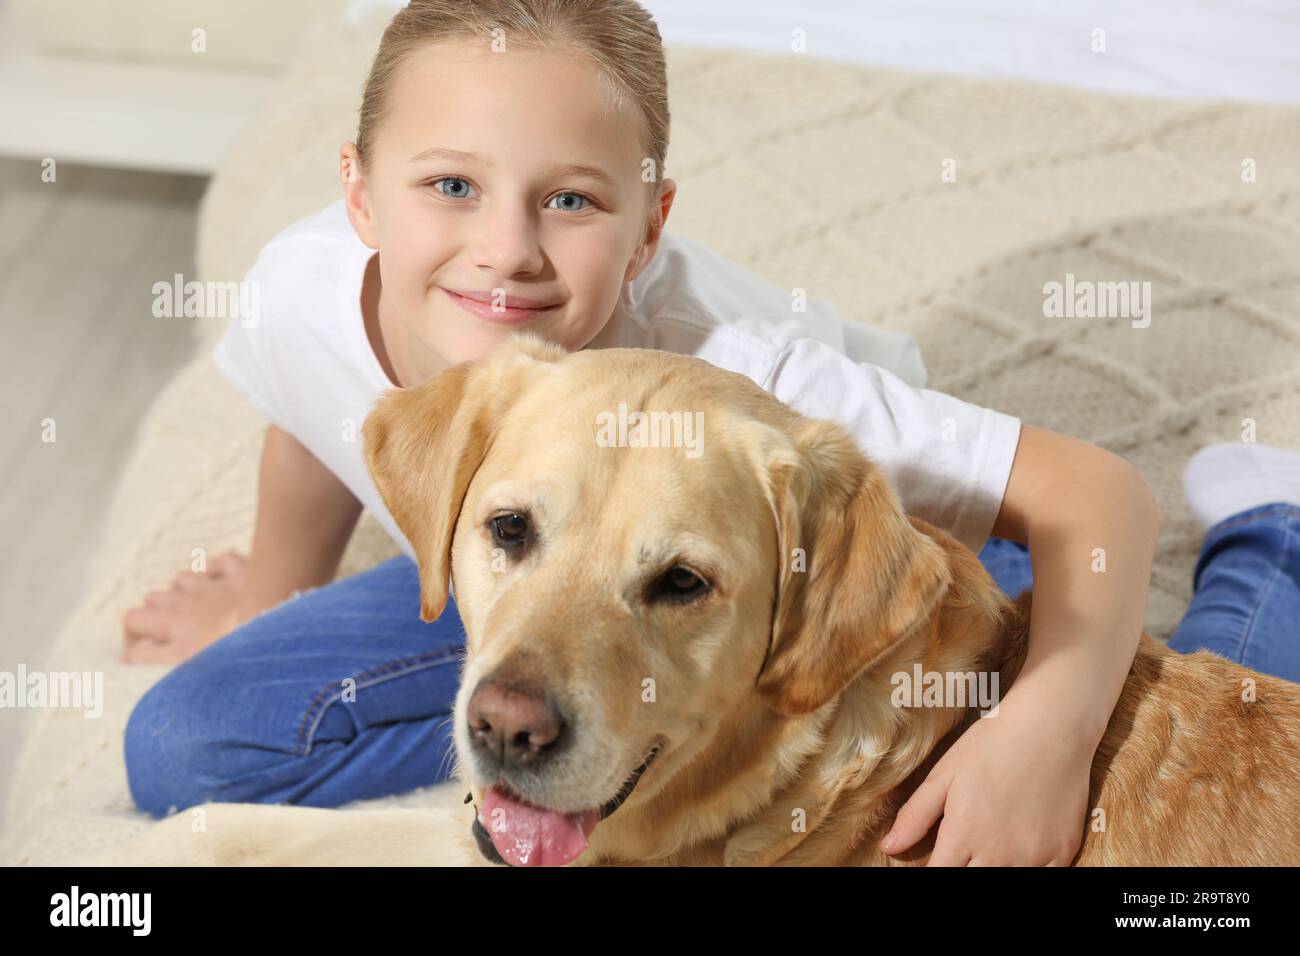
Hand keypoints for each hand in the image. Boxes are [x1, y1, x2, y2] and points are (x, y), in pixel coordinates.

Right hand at [120, 550, 251, 665]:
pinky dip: (219, 568)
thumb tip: (129, 653)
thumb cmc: (227, 655)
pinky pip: (223, 560)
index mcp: (171, 621)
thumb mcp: (182, 664)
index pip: (133, 618)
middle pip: (155, 597)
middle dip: (158, 614)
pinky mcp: (243, 573)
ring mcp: (215, 583)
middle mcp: (187, 597)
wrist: (273, 634)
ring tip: (196, 610)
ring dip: (184, 591)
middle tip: (173, 635)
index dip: (134, 634)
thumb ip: (150, 659)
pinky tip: (222, 580)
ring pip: (183, 577)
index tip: (142, 649)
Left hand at [879, 704, 1093, 865]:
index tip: (937, 859)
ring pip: (1006, 881)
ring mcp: (1033, 856)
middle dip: (963, 867)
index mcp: (963, 835)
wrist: (1049, 728)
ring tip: (989, 846)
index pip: (940, 876)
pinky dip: (1029, 869)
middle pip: (972, 881)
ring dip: (993, 868)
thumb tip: (888, 847)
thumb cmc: (991, 745)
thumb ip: (915, 815)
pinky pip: (1044, 878)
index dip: (934, 871)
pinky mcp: (1062, 852)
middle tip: (964, 848)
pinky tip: (1020, 848)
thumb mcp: (943, 775)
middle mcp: (997, 854)